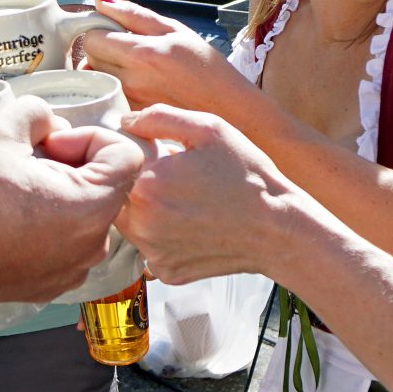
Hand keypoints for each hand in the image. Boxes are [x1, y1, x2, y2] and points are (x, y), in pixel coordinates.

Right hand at [0, 98, 140, 305]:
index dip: (88, 138)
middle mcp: (94, 243)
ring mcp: (75, 268)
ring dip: (58, 194)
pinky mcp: (54, 284)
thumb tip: (53, 125)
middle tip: (24, 163)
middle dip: (71, 164)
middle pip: (105, 184)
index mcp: (92, 205)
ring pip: (84, 212)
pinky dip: (48, 225)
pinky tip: (8, 221)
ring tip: (14, 191)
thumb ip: (39, 112)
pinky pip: (67, 241)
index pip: (126, 156)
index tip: (48, 145)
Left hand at [76, 0, 239, 111]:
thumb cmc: (204, 65)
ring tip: (132, 65)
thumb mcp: (174, 29)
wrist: (226, 107)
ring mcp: (130, 101)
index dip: (100, 29)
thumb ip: (133, 14)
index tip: (114, 29)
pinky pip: (107, 93)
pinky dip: (113, 84)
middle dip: (101, 48)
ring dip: (105, 67)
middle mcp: (132, 80)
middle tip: (125, 46)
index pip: (93, 38)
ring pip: (96, 77)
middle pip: (89, 58)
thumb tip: (100, 0)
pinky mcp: (132, 115)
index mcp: (143, 54)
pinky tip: (135, 82)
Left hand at [117, 105, 294, 282]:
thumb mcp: (207, 129)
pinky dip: (165, 238)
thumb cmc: (247, 176)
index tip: (158, 158)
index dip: (135, 159)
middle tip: (175, 181)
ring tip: (185, 203)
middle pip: (119, 198)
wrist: (277, 228)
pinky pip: (152, 249)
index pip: (115, 166)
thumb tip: (125, 123)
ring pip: (132, 226)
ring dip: (148, 213)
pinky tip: (192, 226)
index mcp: (145, 185)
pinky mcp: (167, 272)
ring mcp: (153, 253)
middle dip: (138, 187)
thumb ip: (158, 118)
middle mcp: (142, 224)